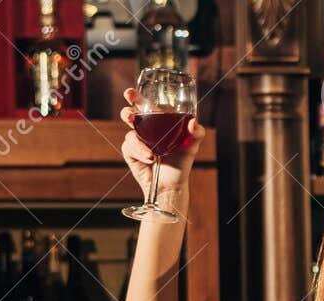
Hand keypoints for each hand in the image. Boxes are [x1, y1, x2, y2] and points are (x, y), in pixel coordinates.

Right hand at [119, 88, 204, 203]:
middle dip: (127, 112)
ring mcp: (136, 139)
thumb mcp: (191, 146)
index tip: (130, 93)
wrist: (171, 185)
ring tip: (152, 155)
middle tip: (130, 116)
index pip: (145, 104)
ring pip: (130, 134)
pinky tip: (150, 159)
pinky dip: (140, 153)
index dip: (135, 97)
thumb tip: (193, 122)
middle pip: (130, 113)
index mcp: (157, 121)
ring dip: (139, 144)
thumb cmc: (181, 162)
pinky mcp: (130, 152)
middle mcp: (144, 127)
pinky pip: (130, 147)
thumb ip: (196, 133)